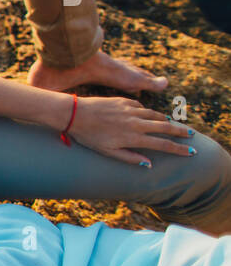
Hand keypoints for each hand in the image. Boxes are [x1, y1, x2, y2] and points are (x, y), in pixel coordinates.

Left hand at [68, 96, 195, 165]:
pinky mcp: (124, 101)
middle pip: (165, 127)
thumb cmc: (89, 136)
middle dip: (180, 132)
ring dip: (166, 120)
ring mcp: (131, 110)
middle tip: (191, 135)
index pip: (163, 144)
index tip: (191, 152)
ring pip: (155, 115)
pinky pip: (142, 106)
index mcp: (133, 137)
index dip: (179, 149)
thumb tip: (148, 164)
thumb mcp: (107, 152)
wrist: (75, 114)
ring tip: (173, 124)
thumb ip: (129, 157)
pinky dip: (148, 111)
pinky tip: (149, 114)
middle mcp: (136, 123)